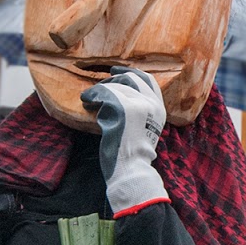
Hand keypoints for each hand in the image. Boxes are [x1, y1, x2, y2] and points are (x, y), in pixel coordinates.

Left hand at [80, 69, 168, 216]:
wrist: (132, 171)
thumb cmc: (132, 156)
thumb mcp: (142, 129)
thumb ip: (138, 113)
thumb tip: (120, 97)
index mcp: (159, 109)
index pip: (148, 81)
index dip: (131, 73)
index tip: (116, 72)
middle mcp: (152, 105)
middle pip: (132, 79)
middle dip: (114, 79)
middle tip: (99, 84)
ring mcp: (140, 106)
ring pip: (116, 87)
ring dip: (100, 90)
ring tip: (89, 98)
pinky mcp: (124, 110)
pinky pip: (105, 94)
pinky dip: (93, 96)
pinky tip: (86, 102)